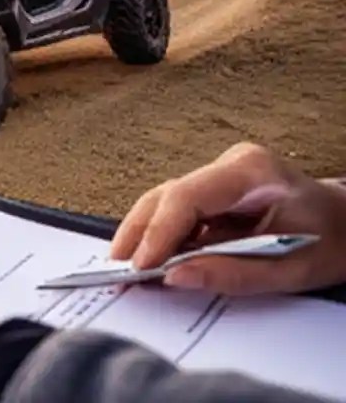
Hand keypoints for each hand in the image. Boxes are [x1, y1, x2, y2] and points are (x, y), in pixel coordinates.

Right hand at [110, 142, 345, 294]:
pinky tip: (149, 261)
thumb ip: (233, 274)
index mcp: (251, 171)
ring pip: (163, 201)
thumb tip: (174, 277)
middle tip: (118, 272)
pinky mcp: (213, 191)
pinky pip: (176, 212)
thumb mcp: (291, 269)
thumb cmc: (332, 243)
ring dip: (142, 236)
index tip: (141, 268)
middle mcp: (229, 165)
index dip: (158, 234)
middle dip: (137, 235)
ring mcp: (219, 175)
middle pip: (165, 196)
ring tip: (126, 270)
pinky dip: (160, 238)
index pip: (186, 197)